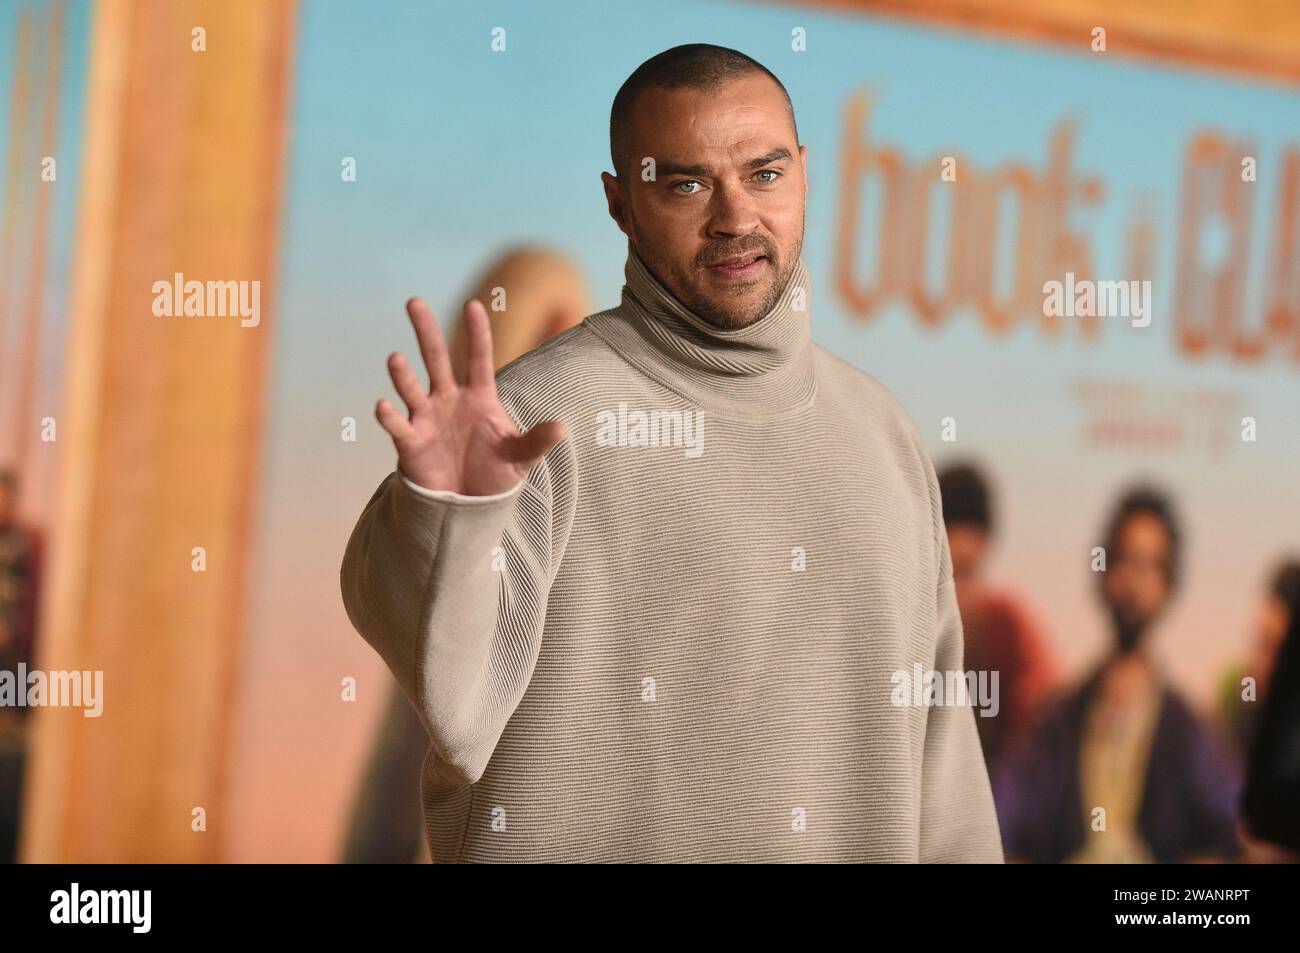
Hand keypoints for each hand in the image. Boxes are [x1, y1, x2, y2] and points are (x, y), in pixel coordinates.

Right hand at [375, 297, 565, 495]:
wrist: (469, 505)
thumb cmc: (495, 474)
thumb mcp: (520, 457)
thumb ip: (537, 441)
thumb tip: (562, 429)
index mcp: (479, 396)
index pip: (478, 358)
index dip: (477, 333)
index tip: (473, 306)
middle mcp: (449, 399)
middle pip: (436, 359)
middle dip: (425, 331)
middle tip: (414, 302)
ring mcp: (427, 418)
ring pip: (412, 389)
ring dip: (402, 375)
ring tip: (395, 358)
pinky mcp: (411, 442)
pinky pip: (398, 426)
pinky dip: (389, 417)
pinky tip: (382, 406)